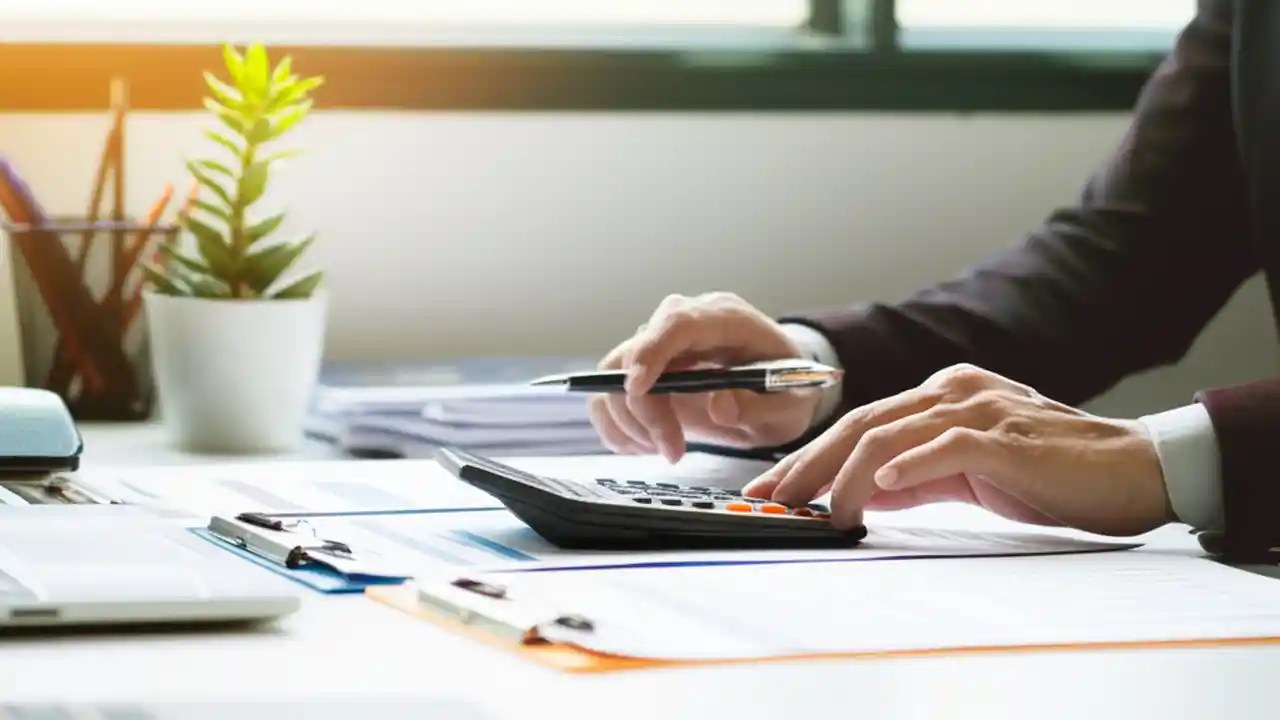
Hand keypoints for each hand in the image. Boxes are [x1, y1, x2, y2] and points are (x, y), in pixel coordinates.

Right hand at [589, 292, 821, 462]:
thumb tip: (719, 404)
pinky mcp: (646, 369)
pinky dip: (619, 425)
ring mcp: (661, 344)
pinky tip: (647, 445)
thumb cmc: (787, 387)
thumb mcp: (792, 402)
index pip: (676, 322)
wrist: (781, 387)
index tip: (637, 391)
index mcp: (725, 318)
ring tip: (666, 449)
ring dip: (628, 421)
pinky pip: (610, 393)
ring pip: (612, 373)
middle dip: (644, 408)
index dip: (651, 352)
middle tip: (672, 450)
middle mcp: (685, 323)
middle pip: (634, 351)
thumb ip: (760, 404)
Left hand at [743, 363, 1173, 536]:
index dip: (811, 456)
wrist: (1133, 470)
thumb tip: (862, 494)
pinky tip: (880, 485)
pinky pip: (947, 446)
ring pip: (892, 432)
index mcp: (943, 395)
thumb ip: (918, 475)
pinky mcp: (1007, 437)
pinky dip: (910, 465)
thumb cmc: (1053, 474)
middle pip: (862, 422)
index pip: (861, 423)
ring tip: (820, 507)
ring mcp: (980, 409)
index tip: (774, 489)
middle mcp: (954, 391)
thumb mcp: (969, 473)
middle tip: (772, 498)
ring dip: (846, 474)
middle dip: (809, 463)